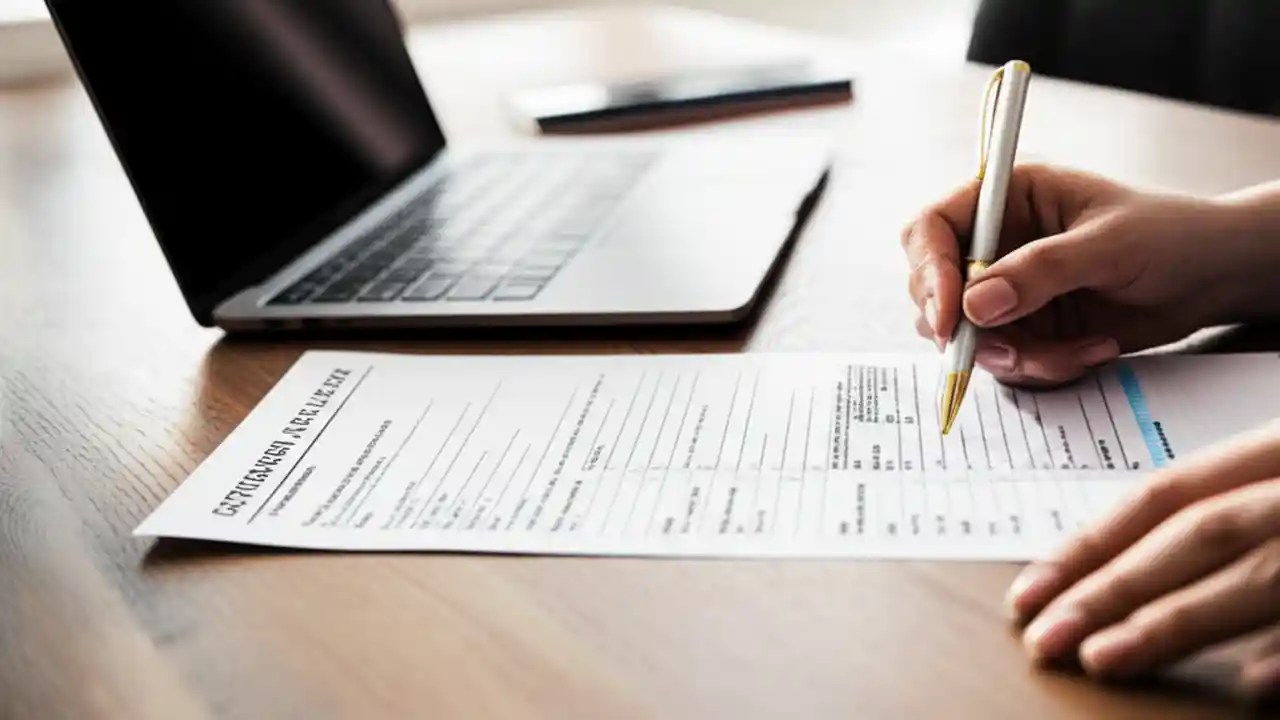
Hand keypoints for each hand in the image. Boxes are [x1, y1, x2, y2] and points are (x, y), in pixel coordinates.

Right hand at [901, 165, 1257, 384]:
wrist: (1212, 278)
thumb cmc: (1170, 237)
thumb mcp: (1109, 245)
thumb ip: (1041, 271)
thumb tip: (976, 304)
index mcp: (1005, 198)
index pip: (932, 229)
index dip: (930, 272)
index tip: (949, 317)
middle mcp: (995, 243)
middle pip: (933, 288)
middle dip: (965, 328)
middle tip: (1008, 349)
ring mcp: (1005, 290)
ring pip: (968, 336)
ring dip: (1017, 355)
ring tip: (1076, 349)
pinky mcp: (1024, 329)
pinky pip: (1006, 361)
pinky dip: (1045, 367)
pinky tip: (1092, 348)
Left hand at [1006, 423, 1279, 695]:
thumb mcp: (1279, 474)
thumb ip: (1221, 509)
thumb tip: (1120, 567)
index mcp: (1270, 452)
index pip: (1159, 497)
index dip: (1087, 545)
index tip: (1027, 595)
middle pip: (1192, 535)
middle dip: (1110, 589)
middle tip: (1046, 638)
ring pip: (1254, 575)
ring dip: (1171, 621)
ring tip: (1103, 658)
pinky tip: (1247, 683)